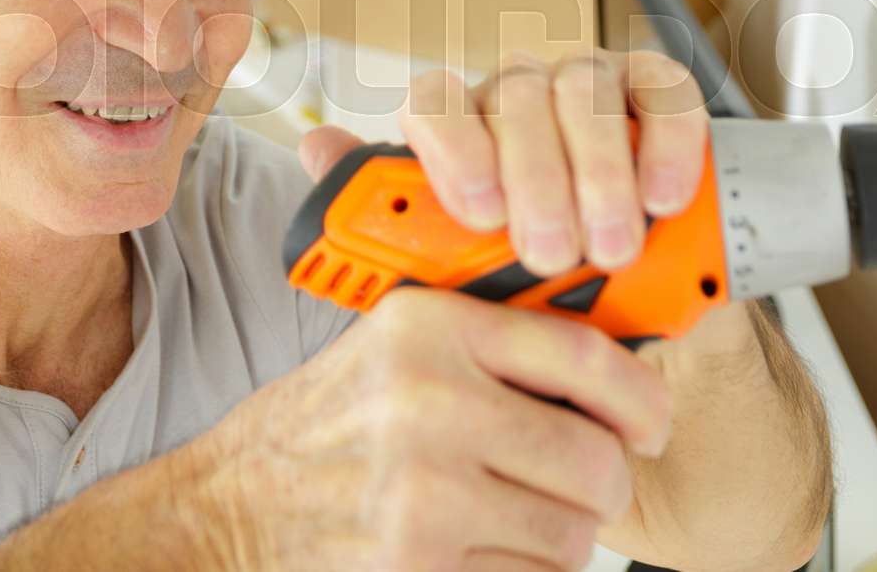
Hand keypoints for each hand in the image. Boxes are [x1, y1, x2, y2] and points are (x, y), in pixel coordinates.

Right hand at [202, 288, 671, 570]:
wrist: (225, 510)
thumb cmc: (321, 429)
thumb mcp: (393, 349)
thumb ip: (490, 343)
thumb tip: (610, 359)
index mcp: (429, 327)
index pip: (582, 352)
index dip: (640, 394)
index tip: (651, 420)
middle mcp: (430, 399)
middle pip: (595, 458)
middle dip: (601, 483)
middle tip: (577, 485)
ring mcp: (425, 488)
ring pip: (572, 531)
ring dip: (557, 534)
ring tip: (505, 517)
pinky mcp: (419, 561)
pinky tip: (474, 549)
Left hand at [304, 49, 708, 275]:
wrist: (603, 289)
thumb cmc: (515, 277)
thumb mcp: (451, 268)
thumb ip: (390, 217)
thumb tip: (317, 146)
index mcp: (455, 125)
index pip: (434, 100)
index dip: (454, 150)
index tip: (480, 215)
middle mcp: (514, 93)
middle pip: (514, 99)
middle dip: (537, 179)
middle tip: (553, 255)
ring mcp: (585, 82)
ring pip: (584, 93)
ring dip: (600, 174)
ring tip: (612, 249)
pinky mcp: (652, 90)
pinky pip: (662, 92)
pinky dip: (665, 143)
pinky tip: (665, 199)